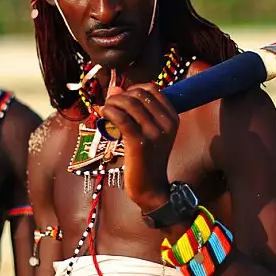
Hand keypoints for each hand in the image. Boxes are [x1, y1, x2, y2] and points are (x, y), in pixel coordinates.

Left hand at [98, 83, 178, 211]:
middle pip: (139, 94)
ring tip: (105, 108)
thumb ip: (137, 109)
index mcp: (172, 117)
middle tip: (110, 103)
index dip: (133, 88)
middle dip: (120, 95)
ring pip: (129, 103)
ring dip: (112, 102)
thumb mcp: (151, 131)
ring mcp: (153, 133)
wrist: (151, 186)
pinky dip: (108, 112)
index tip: (123, 97)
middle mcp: (166, 123)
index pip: (153, 88)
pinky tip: (102, 114)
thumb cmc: (148, 157)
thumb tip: (115, 88)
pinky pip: (121, 118)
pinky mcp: (138, 143)